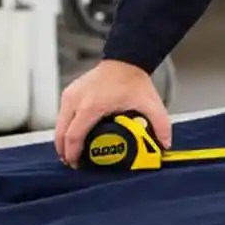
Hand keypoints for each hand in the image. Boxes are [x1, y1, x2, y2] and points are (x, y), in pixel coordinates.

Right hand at [54, 59, 171, 167]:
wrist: (126, 60)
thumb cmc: (134, 81)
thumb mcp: (150, 104)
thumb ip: (161, 125)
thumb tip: (165, 144)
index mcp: (92, 106)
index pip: (74, 137)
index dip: (73, 154)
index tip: (77, 165)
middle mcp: (76, 100)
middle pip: (61, 134)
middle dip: (64, 151)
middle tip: (72, 163)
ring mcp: (71, 95)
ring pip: (59, 125)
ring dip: (62, 140)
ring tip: (71, 152)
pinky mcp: (69, 92)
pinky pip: (62, 115)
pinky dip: (64, 128)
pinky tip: (72, 135)